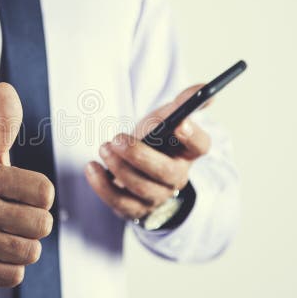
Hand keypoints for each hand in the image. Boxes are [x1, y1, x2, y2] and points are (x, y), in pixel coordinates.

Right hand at [0, 83, 54, 287]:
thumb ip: (3, 122)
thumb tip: (4, 86)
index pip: (45, 193)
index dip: (37, 196)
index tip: (17, 195)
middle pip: (42, 225)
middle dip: (32, 223)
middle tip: (10, 218)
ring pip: (31, 251)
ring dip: (21, 246)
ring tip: (1, 236)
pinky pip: (15, 274)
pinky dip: (8, 268)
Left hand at [85, 84, 211, 220]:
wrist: (135, 165)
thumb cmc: (154, 139)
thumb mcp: (165, 118)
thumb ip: (182, 103)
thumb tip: (203, 88)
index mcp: (188, 152)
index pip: (200, 146)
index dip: (192, 136)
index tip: (180, 123)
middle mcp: (177, 177)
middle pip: (167, 172)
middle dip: (140, 155)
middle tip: (117, 139)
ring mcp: (158, 196)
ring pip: (141, 188)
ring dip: (119, 168)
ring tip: (104, 148)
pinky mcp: (136, 209)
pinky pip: (121, 203)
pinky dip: (103, 186)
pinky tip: (92, 168)